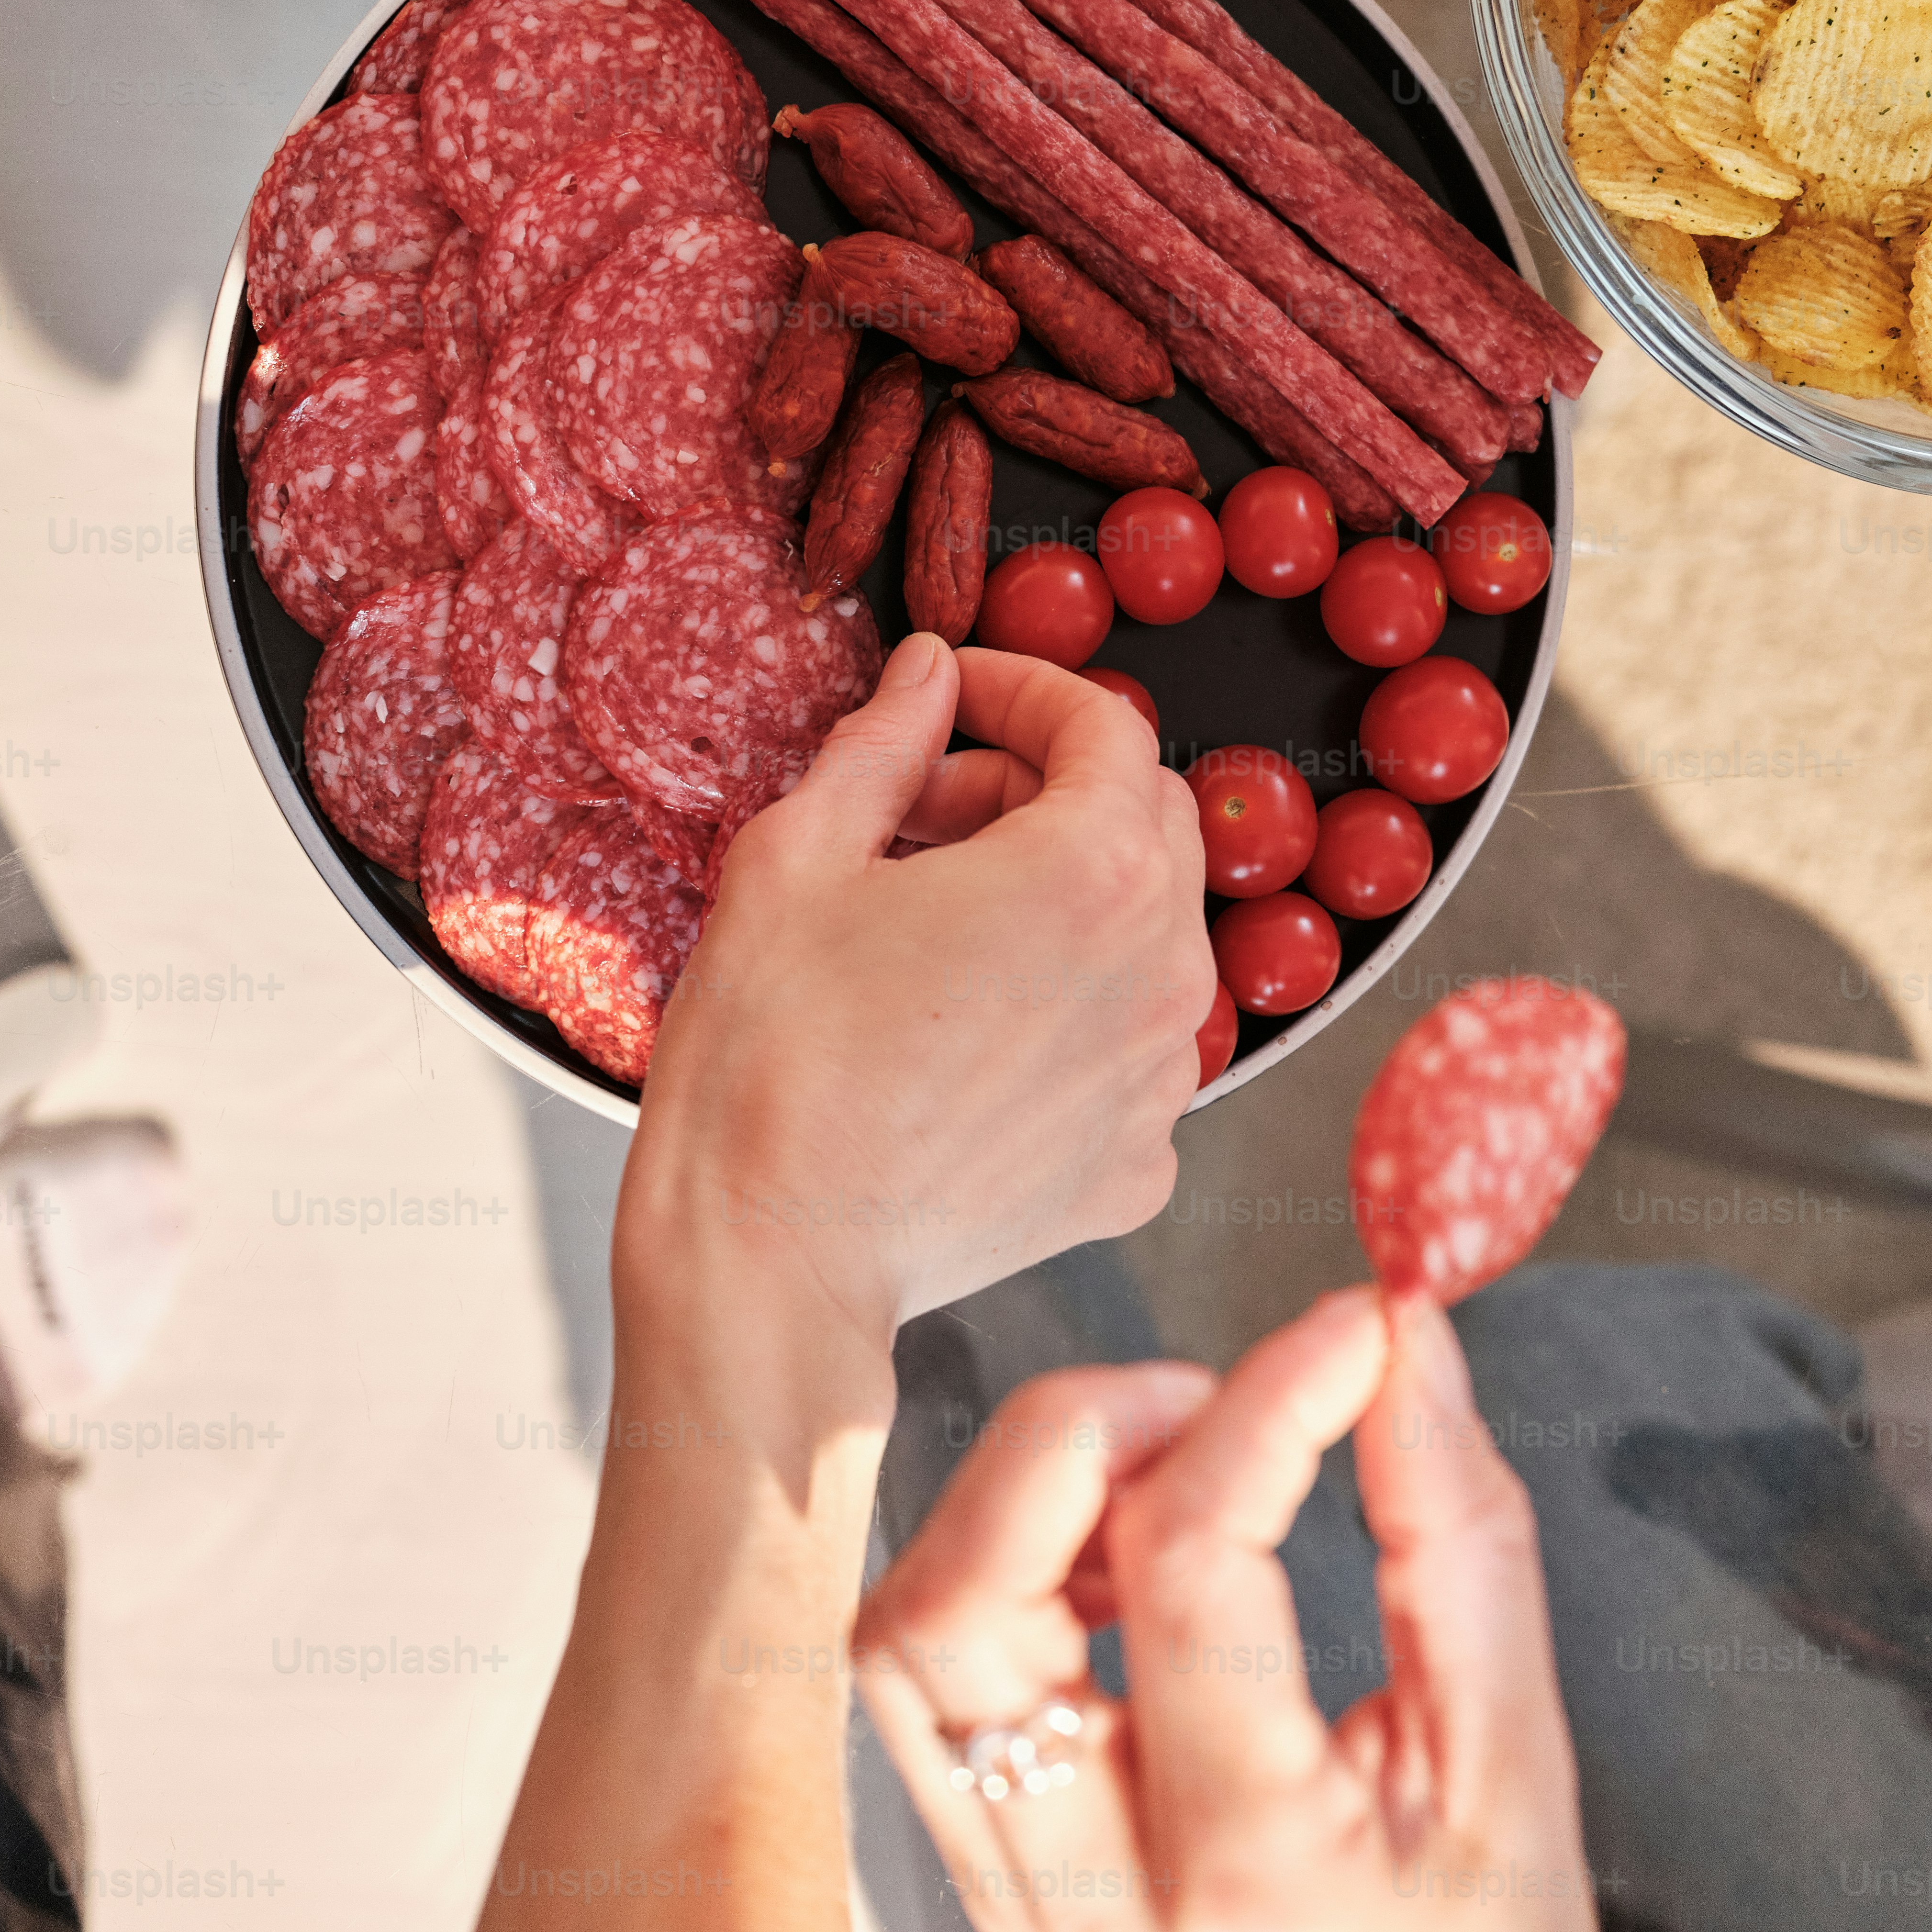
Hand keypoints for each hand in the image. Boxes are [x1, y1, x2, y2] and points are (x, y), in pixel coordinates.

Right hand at [621, 632, 1213, 1352]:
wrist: (769, 1257)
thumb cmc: (770, 1059)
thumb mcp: (797, 857)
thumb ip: (884, 745)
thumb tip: (925, 674)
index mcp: (1092, 871)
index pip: (1106, 726)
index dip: (1025, 691)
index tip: (956, 696)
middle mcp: (1161, 969)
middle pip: (1145, 820)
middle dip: (1040, 788)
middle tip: (921, 811)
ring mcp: (1162, 1078)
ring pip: (1145, 931)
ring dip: (1058, 898)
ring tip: (932, 923)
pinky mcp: (1138, 1162)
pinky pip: (1129, 1045)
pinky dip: (1065, 1011)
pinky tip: (962, 1029)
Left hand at [854, 1289, 1616, 1931]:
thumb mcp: (1523, 1763)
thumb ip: (1457, 1534)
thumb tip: (1397, 1335)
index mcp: (1257, 1878)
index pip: (1189, 1567)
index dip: (1269, 1401)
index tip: (1353, 1331)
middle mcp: (1097, 1899)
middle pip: (964, 1600)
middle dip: (1077, 1434)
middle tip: (1213, 1397)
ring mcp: (1019, 1900)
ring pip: (906, 1634)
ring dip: (1015, 1502)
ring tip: (1163, 1475)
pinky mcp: (991, 1881)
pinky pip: (921, 1682)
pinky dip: (994, 1569)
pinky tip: (1115, 1557)